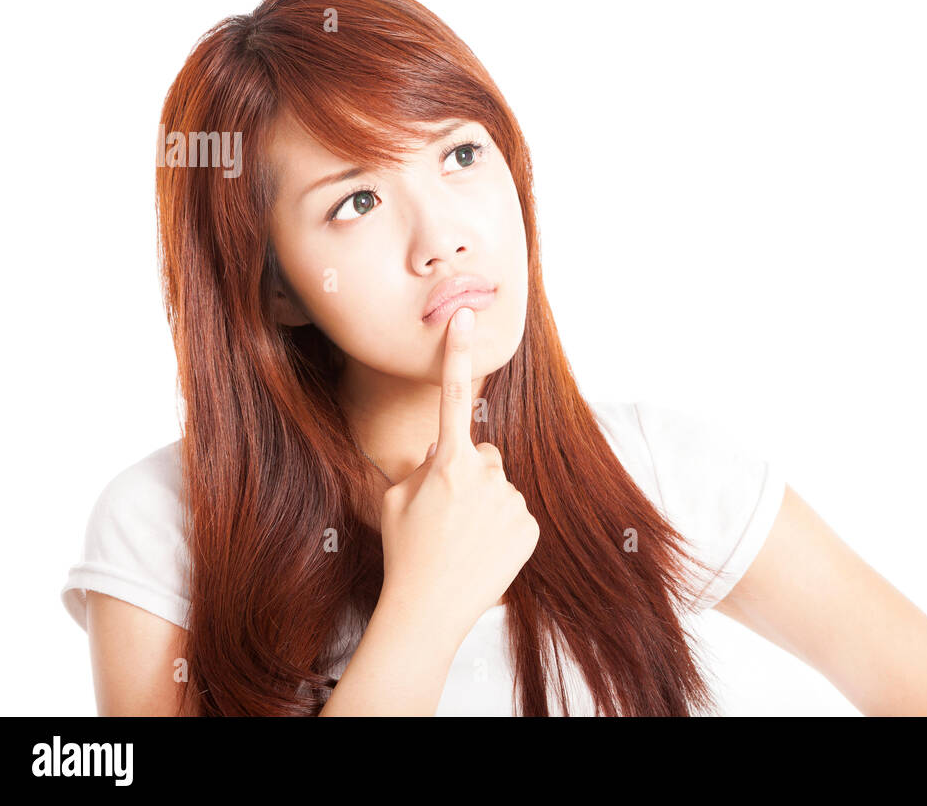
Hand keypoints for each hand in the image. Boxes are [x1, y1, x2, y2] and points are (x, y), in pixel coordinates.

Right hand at [377, 306, 539, 627]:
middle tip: (447, 514)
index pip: (450, 396)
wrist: (427, 612)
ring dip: (485, 502)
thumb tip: (443, 450)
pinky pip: (515, 513)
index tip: (466, 315)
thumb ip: (421, 466)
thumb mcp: (397, 501)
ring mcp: (511, 502)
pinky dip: (502, 527)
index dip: (456, 353)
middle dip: (468, 474)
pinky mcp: (530, 528)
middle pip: (482, 455)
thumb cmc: (404, 553)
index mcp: (447, 464)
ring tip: (463, 539)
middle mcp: (485, 476)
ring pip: (500, 486)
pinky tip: (482, 551)